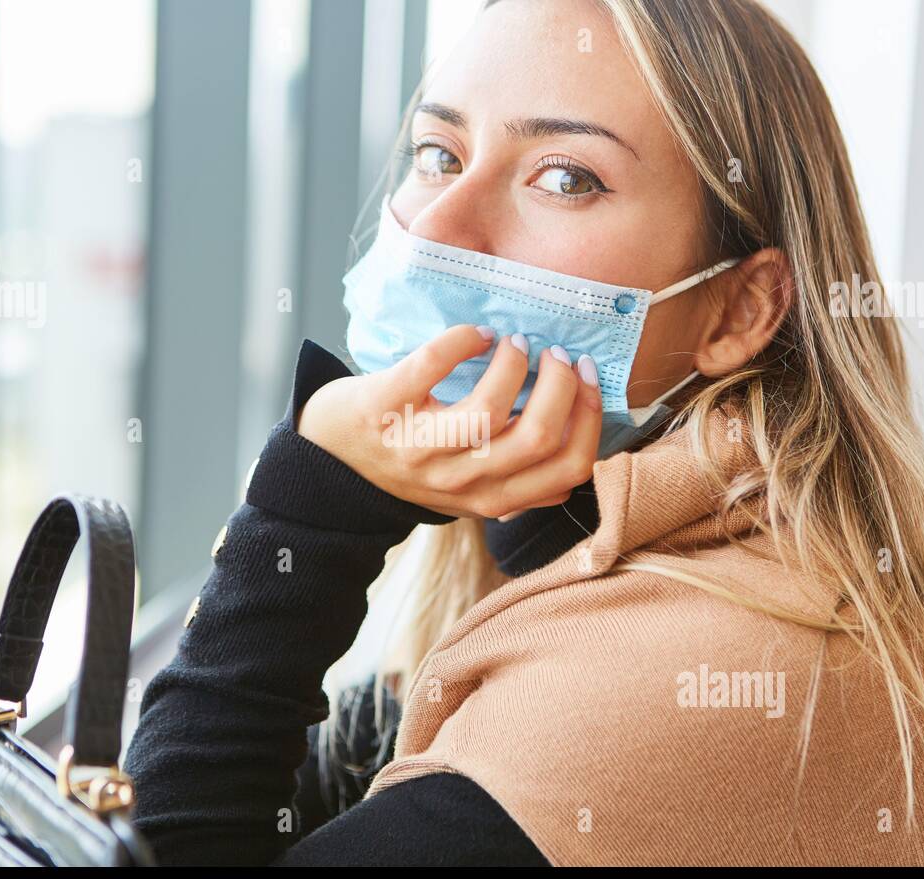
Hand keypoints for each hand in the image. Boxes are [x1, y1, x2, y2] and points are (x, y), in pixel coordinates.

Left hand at [297, 325, 601, 519]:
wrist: (332, 460)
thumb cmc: (412, 462)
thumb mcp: (469, 487)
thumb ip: (518, 480)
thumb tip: (577, 451)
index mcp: (491, 498)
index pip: (568, 470)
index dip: (590, 418)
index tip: (588, 378)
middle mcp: (460, 480)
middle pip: (540, 436)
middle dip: (562, 384)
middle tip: (556, 355)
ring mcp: (420, 446)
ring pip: (492, 408)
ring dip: (514, 363)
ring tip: (514, 343)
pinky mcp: (385, 406)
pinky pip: (434, 364)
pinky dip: (463, 340)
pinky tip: (475, 335)